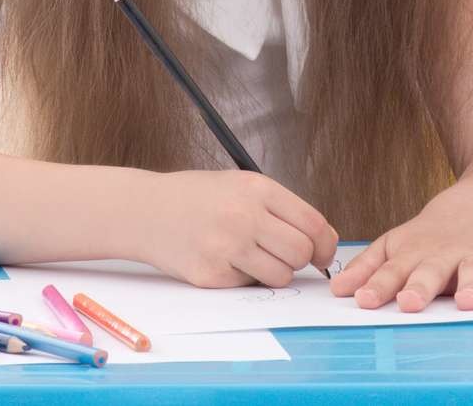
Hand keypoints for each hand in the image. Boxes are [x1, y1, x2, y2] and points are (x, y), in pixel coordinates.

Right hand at [137, 170, 337, 288]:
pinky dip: (245, 279)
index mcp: (257, 189)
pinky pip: (249, 287)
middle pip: (300, 253)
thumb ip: (280, 208)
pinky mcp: (210, 275)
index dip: (326, 244)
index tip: (323, 254)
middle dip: (300, 260)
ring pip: (280, 276)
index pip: (312, 224)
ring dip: (275, 273)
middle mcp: (244, 217)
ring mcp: (225, 248)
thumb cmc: (199, 197)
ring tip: (254, 257)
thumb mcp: (242, 185)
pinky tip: (225, 260)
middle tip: (287, 257)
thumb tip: (322, 241)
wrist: (145, 210)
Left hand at [330, 186, 472, 311]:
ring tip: (466, 302)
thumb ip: (366, 268)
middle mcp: (443, 255)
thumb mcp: (394, 245)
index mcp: (413, 254)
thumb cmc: (428, 237)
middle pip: (431, 271)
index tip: (363, 300)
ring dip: (470, 285)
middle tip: (409, 303)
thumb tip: (336, 291)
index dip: (378, 285)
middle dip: (421, 286)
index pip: (392, 271)